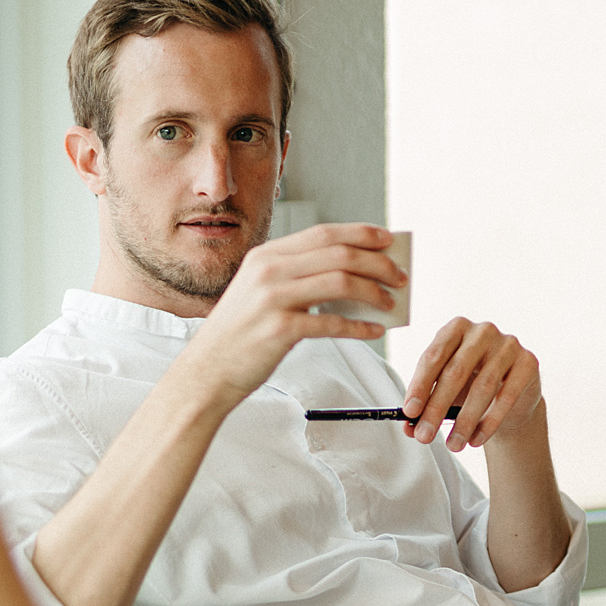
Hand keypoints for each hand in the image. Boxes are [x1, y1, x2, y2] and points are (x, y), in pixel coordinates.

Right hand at [173, 223, 403, 408]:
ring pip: (340, 283)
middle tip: (398, 277)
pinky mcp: (279, 330)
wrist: (206, 371)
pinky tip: (373, 332)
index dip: (361, 233)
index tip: (387, 240)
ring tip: (389, 305)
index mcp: (266, 256)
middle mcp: (268, 271)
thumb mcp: (260, 293)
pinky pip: (332, 324)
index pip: (323, 233)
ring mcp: (272, 299)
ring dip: (373, 293)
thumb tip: (351, 277)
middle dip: (377, 263)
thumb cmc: (239, 335)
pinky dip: (359, 327)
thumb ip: (296, 278)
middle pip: (338, 254)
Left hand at [402, 317, 541, 451]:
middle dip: (437, 408)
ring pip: (483, 387)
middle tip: (425, 436)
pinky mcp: (529, 362)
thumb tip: (409, 428)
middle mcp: (482, 331)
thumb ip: (426, 405)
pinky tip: (476, 440)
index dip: (419, 386)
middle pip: (455, 372)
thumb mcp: (446, 392)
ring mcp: (508, 344)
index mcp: (455, 329)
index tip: (409, 413)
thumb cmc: (471, 386)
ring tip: (453, 445)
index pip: (433, 357)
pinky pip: (507, 395)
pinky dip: (490, 422)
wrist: (513, 394)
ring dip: (464, 421)